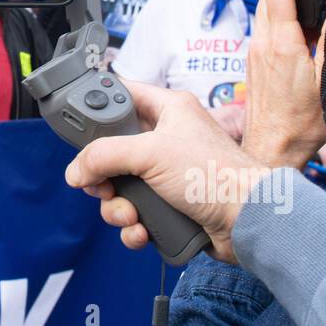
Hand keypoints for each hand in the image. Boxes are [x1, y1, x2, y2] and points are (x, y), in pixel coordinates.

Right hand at [64, 82, 271, 262]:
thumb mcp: (150, 153)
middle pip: (113, 150)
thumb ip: (104, 155)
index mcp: (168, 110)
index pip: (122, 94)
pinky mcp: (171, 204)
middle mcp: (167, 138)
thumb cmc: (214, 175)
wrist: (248, 221)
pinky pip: (136, 212)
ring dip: (117, 207)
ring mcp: (168, 174)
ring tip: (130, 216)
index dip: (98, 108)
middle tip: (103, 185)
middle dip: (103, 176)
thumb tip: (76, 171)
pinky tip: (142, 230)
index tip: (80, 129)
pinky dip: (133, 225)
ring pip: (121, 187)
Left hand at [241, 0, 325, 169]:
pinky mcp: (253, 65)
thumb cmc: (301, 123)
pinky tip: (299, 38)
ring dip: (282, 6)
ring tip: (310, 12)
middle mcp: (262, 45)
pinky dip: (278, 25)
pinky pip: (263, 33)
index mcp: (282, 44)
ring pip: (263, 15)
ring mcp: (254, 55)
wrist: (273, 148)